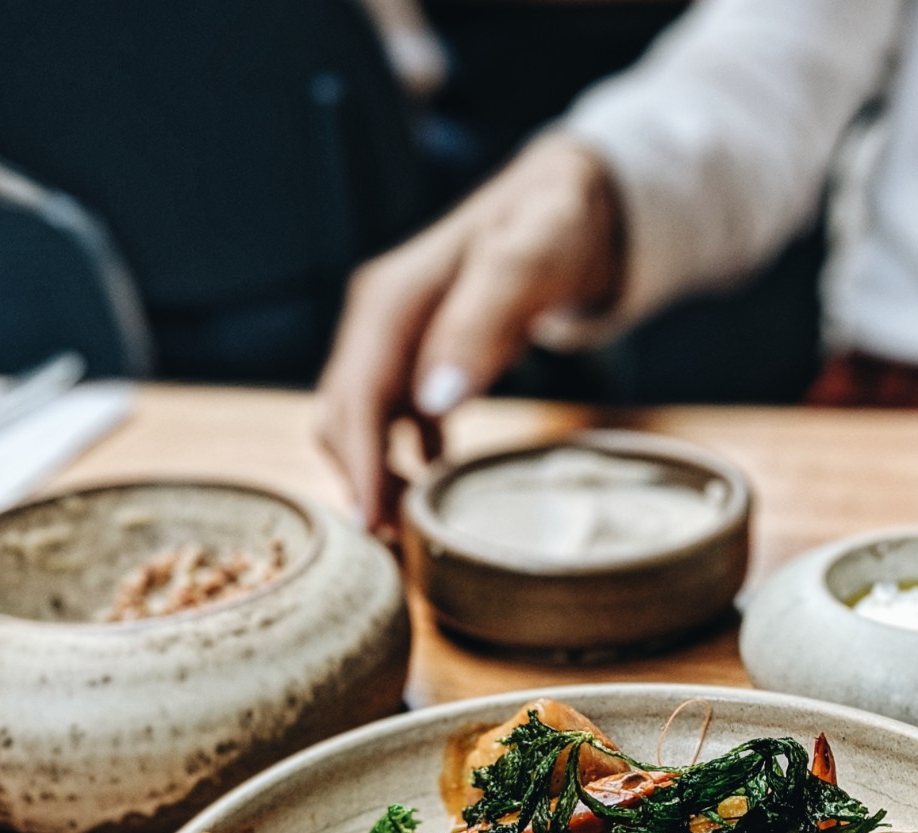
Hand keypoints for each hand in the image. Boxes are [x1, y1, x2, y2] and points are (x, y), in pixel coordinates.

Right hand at [317, 132, 624, 529]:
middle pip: (345, 417)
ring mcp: (395, 341)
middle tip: (393, 548)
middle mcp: (380, 321)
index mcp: (392, 299)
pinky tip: (433, 493)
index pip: (357, 397)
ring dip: (377, 476)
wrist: (572, 199)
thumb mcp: (530, 260)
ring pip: (362, 424)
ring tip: (409, 533)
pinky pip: (393, 421)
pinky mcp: (417, 358)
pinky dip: (402, 461)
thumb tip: (434, 400)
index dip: (360, 465)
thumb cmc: (554, 223)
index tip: (372, 523)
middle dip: (360, 481)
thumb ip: (483, 322)